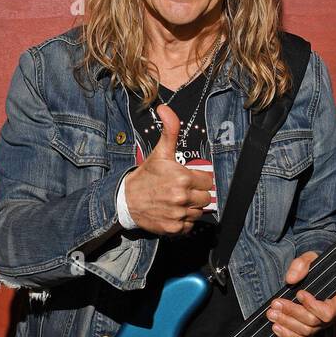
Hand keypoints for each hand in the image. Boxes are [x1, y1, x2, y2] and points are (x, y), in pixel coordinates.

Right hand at [122, 104, 213, 235]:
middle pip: (206, 198)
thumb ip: (170, 131)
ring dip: (191, 208)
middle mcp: (182, 197)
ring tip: (177, 201)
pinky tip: (173, 212)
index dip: (199, 179)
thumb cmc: (146, 176)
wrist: (127, 200)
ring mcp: (179, 214)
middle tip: (183, 190)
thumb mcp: (160, 153)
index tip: (189, 179)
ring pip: (199, 212)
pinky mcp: (174, 228)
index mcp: (183, 178)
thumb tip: (165, 108)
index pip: (208, 181)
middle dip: (197, 193)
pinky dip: (184, 221)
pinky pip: (190, 225)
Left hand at [266, 250, 335, 336]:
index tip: (299, 293)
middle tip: (275, 303)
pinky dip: (286, 334)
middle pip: (313, 321)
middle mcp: (333, 315)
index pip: (328, 311)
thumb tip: (291, 280)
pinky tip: (276, 326)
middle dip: (292, 312)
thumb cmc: (314, 267)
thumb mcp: (310, 259)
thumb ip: (301, 265)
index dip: (313, 305)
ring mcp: (321, 325)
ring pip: (305, 331)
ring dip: (286, 322)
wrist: (311, 276)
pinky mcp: (310, 330)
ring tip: (271, 313)